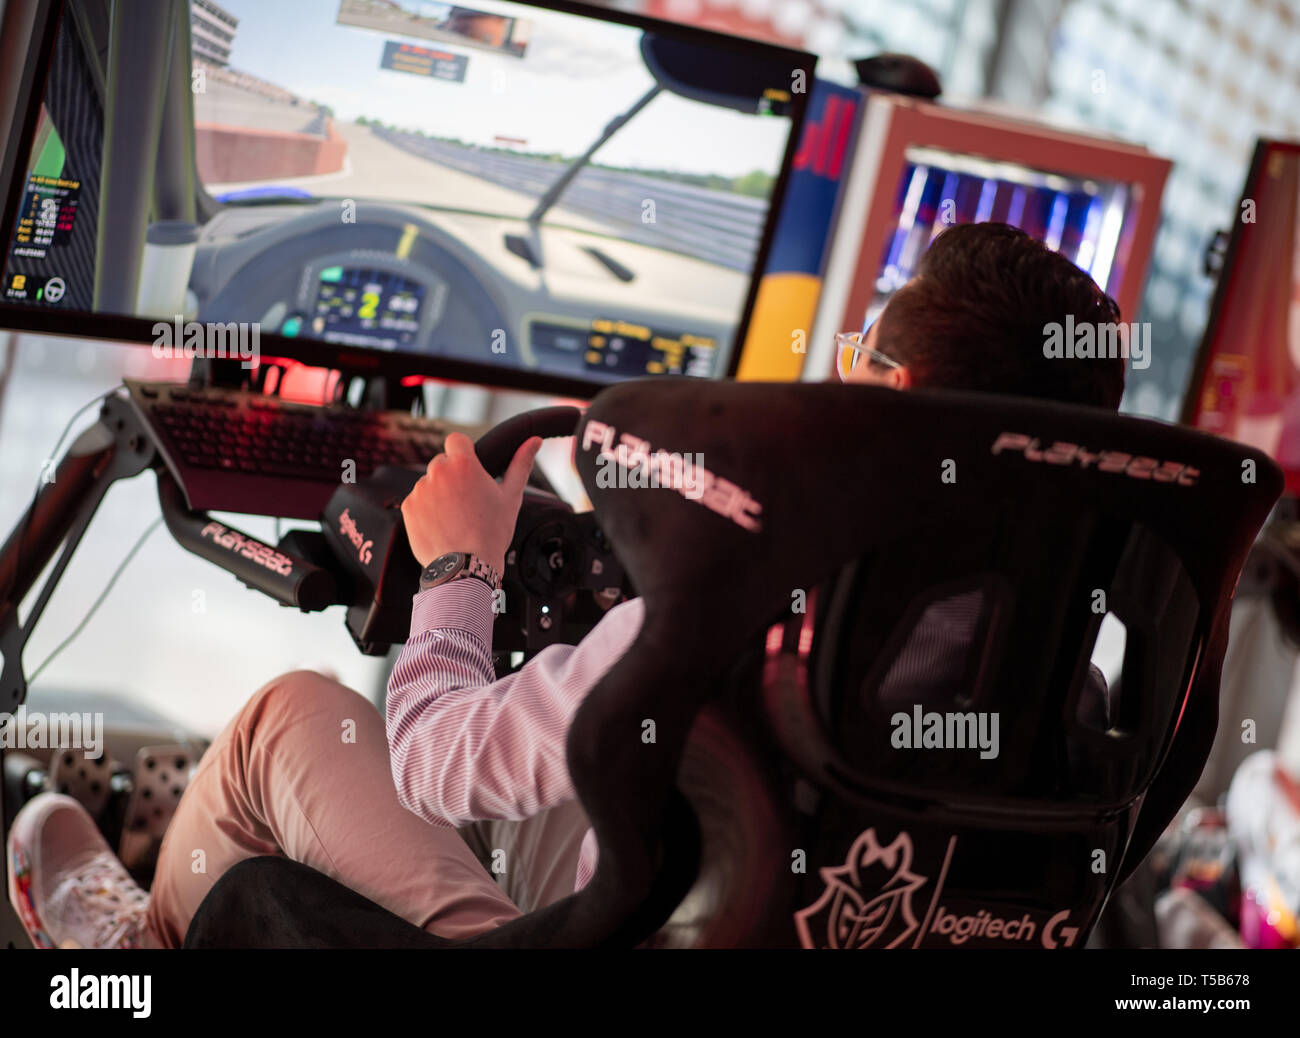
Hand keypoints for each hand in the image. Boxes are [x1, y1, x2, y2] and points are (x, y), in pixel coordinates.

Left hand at [401, 432, 542, 574]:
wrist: (466, 566)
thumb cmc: (491, 533)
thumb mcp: (511, 496)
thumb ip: (520, 464)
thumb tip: (533, 442)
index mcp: (464, 464)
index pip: (456, 440)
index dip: (463, 453)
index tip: (469, 469)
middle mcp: (438, 472)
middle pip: (442, 463)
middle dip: (452, 476)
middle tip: (466, 501)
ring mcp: (420, 490)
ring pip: (429, 482)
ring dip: (438, 493)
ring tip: (454, 517)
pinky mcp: (408, 507)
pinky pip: (417, 501)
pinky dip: (426, 510)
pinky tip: (441, 525)